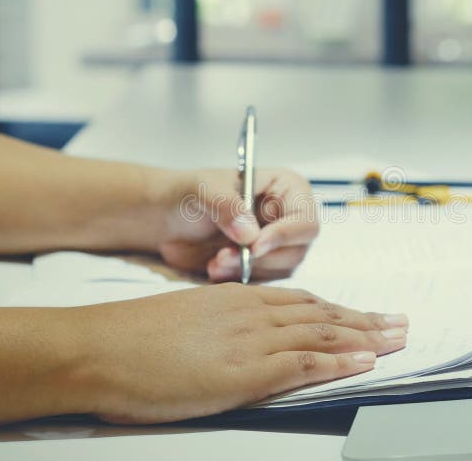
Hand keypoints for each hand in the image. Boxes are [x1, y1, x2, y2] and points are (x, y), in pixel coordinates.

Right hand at [77, 283, 408, 423]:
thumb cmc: (133, 338)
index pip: (303, 301)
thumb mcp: (188, 321)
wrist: (100, 347)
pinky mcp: (245, 371)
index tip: (364, 315)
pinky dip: (339, 362)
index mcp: (238, 299)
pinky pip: (304, 363)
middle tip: (400, 324)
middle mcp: (252, 313)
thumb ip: (223, 325)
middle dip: (365, 320)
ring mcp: (251, 340)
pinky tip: (364, 362)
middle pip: (323, 314)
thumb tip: (245, 340)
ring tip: (398, 339)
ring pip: (322, 333)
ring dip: (366, 337)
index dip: (339, 310)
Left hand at [154, 168, 317, 281]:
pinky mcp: (262, 266)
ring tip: (214, 260)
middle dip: (259, 259)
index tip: (254, 247)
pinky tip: (214, 266)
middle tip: (224, 256)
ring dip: (246, 270)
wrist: (165, 218)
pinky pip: (262, 283)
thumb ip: (227, 205)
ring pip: (280, 271)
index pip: (305, 221)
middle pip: (297, 251)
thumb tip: (251, 234)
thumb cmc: (188, 193)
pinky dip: (238, 279)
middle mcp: (289, 217)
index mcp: (287, 188)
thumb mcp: (203, 189)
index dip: (285, 236)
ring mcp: (277, 244)